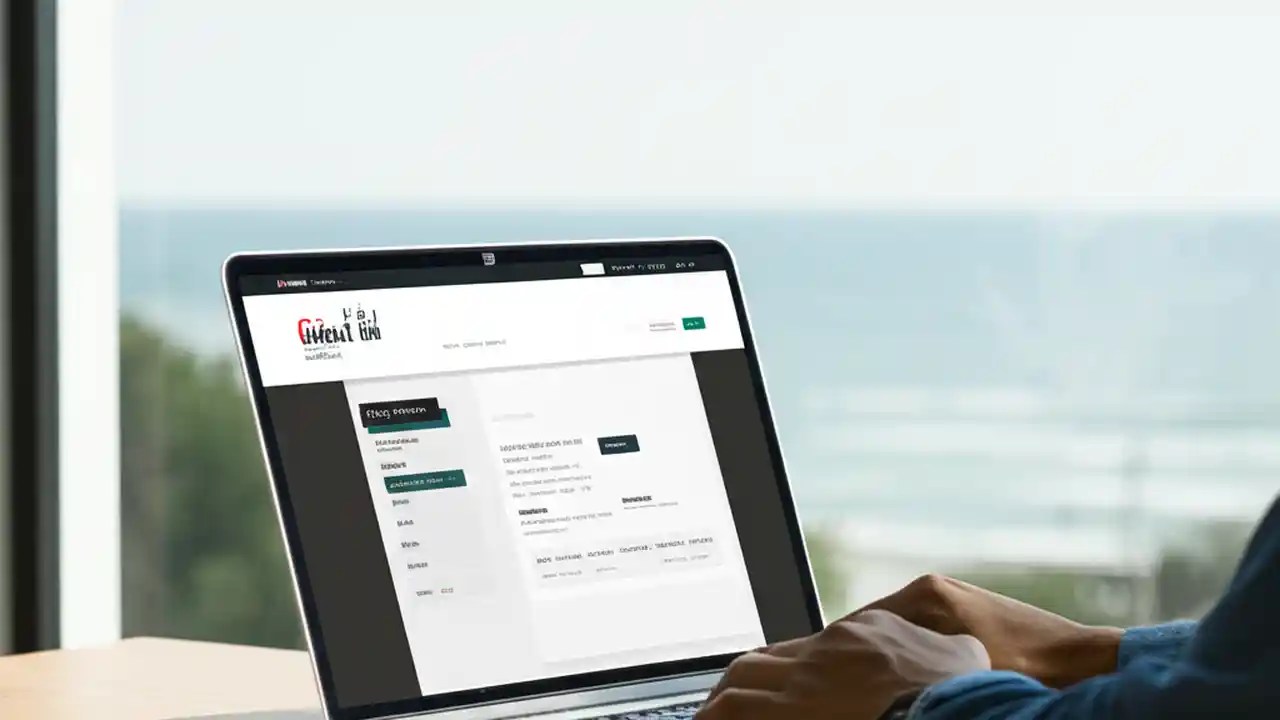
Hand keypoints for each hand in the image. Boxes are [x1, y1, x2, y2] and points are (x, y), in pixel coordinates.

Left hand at [696, 609, 989, 719]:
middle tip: (731, 709)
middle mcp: (825, 652)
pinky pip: (733, 711)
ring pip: (739, 681)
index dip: (790, 672)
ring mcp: (803, 683)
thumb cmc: (966, 691)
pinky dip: (719, 717)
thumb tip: (960, 653)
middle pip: (764, 659)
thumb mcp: (962, 657)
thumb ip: (945, 653)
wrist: (959, 706)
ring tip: (713, 719)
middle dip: (744, 683)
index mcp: (866, 636)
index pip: (811, 648)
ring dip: (723, 703)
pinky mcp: (788, 712)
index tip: (780, 694)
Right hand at [854, 574, 1122, 687]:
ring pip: (894, 630)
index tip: (818, 669)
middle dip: (855, 651)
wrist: (1079, 660)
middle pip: (874, 624)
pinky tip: (899, 678)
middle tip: (832, 678)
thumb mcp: (960, 671)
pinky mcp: (960, 611)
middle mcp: (932, 589)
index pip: (861, 623)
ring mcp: (947, 597)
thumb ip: (913, 667)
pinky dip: (903, 653)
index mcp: (928, 595)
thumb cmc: (1028, 668)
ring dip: (879, 654)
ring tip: (860, 681)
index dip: (837, 649)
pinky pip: (916, 633)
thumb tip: (869, 663)